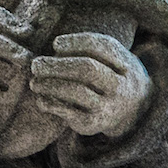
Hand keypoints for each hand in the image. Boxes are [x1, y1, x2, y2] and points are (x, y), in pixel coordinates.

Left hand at [29, 32, 151, 137]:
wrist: (133, 112)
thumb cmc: (113, 76)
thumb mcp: (113, 59)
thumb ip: (91, 48)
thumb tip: (56, 48)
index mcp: (126, 65)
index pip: (102, 47)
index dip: (76, 43)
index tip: (56, 43)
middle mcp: (120, 86)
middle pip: (88, 69)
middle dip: (58, 65)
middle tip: (37, 64)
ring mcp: (108, 107)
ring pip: (78, 92)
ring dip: (51, 84)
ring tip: (35, 82)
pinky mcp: (94, 124)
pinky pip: (70, 113)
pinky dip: (52, 104)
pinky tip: (41, 98)